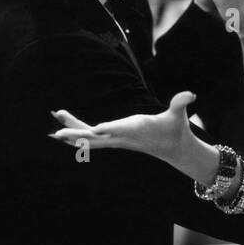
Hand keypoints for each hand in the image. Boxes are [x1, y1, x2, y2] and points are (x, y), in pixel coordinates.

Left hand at [49, 92, 196, 165]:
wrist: (175, 150)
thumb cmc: (176, 129)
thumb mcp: (179, 115)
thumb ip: (181, 103)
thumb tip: (191, 94)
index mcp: (137, 129)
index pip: (118, 130)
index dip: (105, 129)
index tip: (91, 129)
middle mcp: (123, 137)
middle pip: (96, 137)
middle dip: (76, 134)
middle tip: (56, 132)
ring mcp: (117, 140)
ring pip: (90, 138)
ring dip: (71, 132)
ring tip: (53, 127)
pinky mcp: (115, 139)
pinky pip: (92, 138)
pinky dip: (77, 134)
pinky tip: (63, 132)